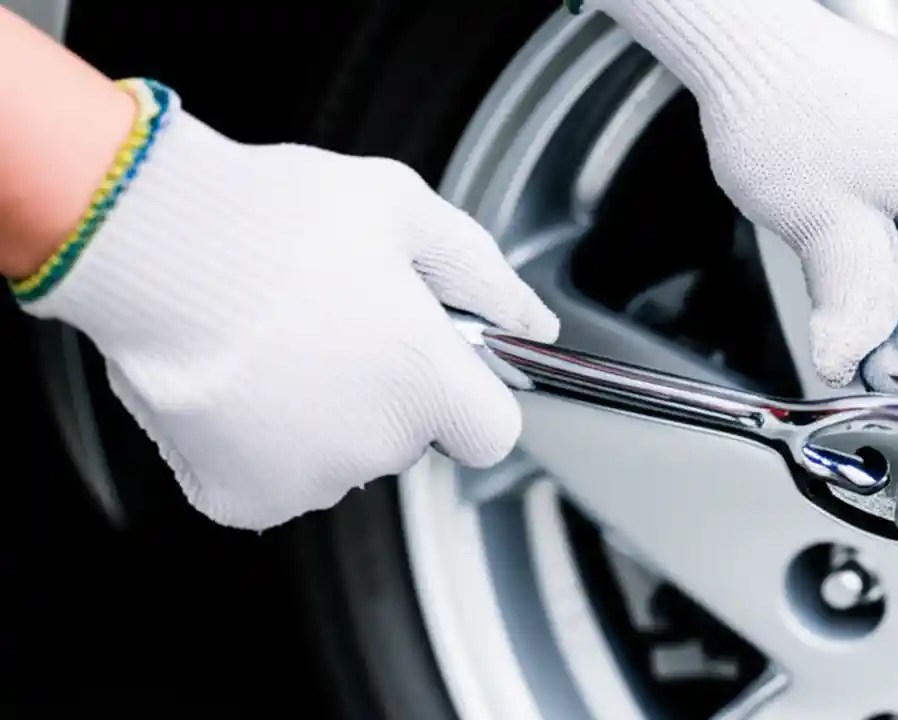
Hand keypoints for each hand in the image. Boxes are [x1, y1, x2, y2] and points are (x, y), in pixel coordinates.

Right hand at [22, 108, 557, 529]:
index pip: (491, 432)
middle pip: (407, 437)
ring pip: (339, 456)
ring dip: (321, 415)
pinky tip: (240, 380)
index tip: (438, 364)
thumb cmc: (276, 218)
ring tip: (276, 341)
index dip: (468, 396)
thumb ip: (484, 275)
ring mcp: (307, 479)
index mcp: (428, 383)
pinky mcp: (241, 496)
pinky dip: (260, 443)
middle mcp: (376, 445)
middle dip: (386, 390)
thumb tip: (532, 321)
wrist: (149, 241)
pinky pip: (274, 479)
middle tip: (335, 321)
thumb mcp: (406, 212)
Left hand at [597, 0, 897, 386]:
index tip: (877, 336)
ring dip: (896, 249)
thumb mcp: (819, 231)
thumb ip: (853, 307)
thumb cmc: (778, 115)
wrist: (750, 38)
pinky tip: (842, 194)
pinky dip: (891, 206)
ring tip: (833, 231)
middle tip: (842, 286)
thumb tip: (853, 359)